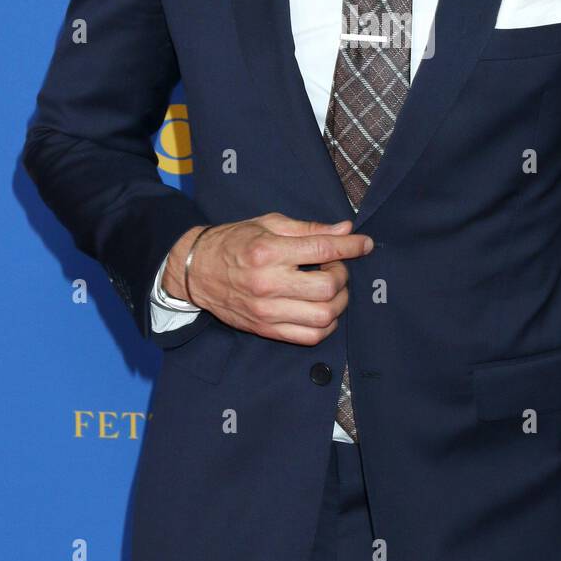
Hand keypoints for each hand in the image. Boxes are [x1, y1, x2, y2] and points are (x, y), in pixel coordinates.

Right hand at [161, 213, 372, 344]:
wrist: (197, 270)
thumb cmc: (235, 241)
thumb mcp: (269, 224)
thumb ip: (309, 229)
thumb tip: (346, 230)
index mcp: (268, 251)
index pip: (322, 250)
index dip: (351, 246)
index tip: (364, 244)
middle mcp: (268, 283)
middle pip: (327, 288)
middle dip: (342, 275)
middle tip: (336, 266)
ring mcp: (266, 311)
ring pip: (323, 316)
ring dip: (338, 302)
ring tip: (331, 288)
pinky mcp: (265, 329)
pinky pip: (308, 337)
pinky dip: (326, 326)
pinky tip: (323, 310)